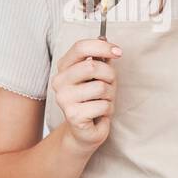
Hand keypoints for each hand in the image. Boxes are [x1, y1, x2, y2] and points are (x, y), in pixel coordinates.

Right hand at [50, 38, 120, 153]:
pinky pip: (102, 105)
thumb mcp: (98, 76)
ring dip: (110, 95)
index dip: (102, 46)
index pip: (80, 47)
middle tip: (110, 85)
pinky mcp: (72, 115)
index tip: (118, 52)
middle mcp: (59, 81)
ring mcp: (64, 99)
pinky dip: (107, 109)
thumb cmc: (93, 100)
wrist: (84, 130)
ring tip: (103, 101)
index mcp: (64, 67)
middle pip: (92, 67)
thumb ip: (101, 61)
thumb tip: (112, 49)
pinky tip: (99, 113)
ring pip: (100, 87)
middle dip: (110, 75)